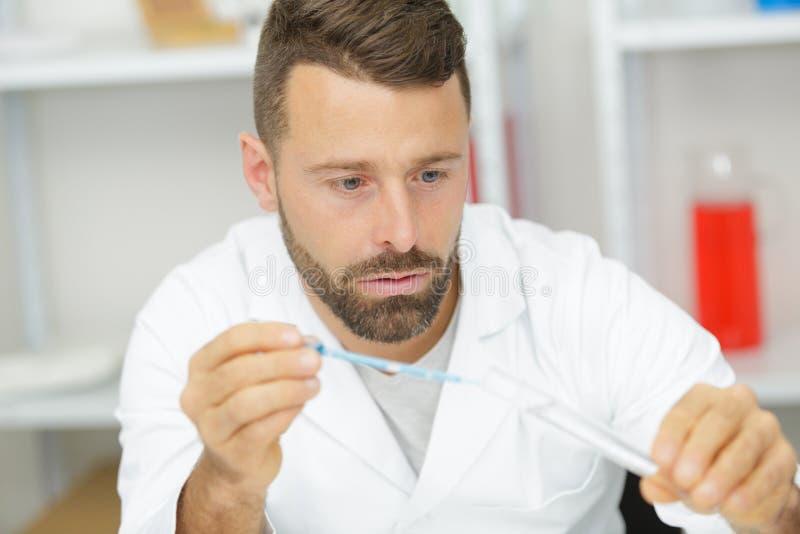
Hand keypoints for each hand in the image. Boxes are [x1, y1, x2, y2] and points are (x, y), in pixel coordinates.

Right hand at [180, 322, 320, 497]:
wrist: (239, 459)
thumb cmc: (251, 408)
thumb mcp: (261, 375)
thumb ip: (282, 354)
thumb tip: (310, 343)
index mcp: (202, 365)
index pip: (231, 341)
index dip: (266, 335)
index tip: (297, 336)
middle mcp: (197, 395)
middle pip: (239, 371)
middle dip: (282, 363)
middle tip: (314, 361)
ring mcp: (209, 427)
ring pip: (247, 402)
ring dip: (287, 389)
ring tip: (314, 384)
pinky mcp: (229, 453)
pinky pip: (259, 430)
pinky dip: (284, 414)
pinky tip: (300, 405)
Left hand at [641, 383, 797, 530]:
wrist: (743, 487)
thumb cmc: (704, 466)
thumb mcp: (677, 471)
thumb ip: (663, 479)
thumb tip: (652, 487)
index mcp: (704, 398)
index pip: (686, 409)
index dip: (671, 435)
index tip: (660, 460)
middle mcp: (737, 404)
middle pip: (719, 420)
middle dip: (698, 451)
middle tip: (683, 479)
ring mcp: (764, 429)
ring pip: (746, 445)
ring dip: (722, 474)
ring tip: (703, 498)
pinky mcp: (784, 457)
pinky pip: (768, 472)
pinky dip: (749, 491)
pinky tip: (732, 504)